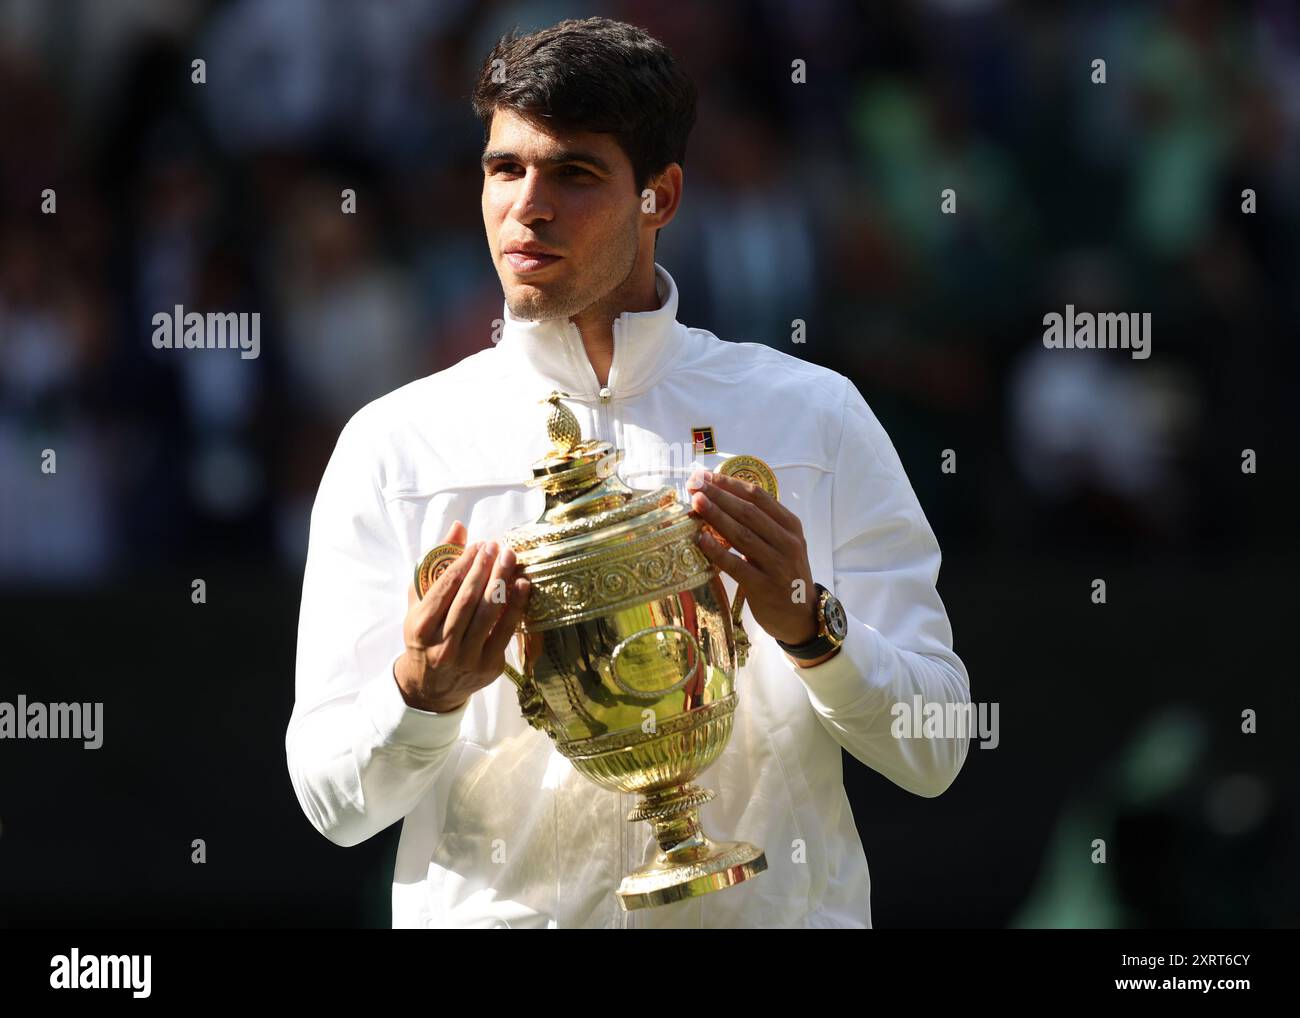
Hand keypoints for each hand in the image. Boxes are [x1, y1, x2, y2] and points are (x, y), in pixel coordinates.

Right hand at [394, 520, 530, 713]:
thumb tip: (459, 528)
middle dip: (485, 568)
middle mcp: (442, 644)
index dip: (464, 562)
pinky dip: (517, 606)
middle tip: (497, 546)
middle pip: (468, 598)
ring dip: (502, 581)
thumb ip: (437, 565)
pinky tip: (523, 584)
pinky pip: (506, 630)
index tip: (478, 545)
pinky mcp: (489, 666)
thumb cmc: (424, 638)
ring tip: (510, 558)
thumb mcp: (420, 604)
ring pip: (488, 613)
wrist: (430, 688)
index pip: (445, 588)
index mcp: (420, 627)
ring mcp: (467, 658)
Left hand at [687, 469, 818, 646]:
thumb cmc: (784, 573)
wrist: (801, 616)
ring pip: (742, 535)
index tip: (705, 476)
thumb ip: (760, 523)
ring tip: (696, 502)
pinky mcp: (764, 587)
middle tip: (694, 484)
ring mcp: (777, 565)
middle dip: (719, 495)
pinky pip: (737, 566)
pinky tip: (700, 539)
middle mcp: (787, 542)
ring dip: (717, 516)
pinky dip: (717, 552)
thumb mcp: (782, 543)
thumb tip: (720, 497)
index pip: (758, 496)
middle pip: (748, 512)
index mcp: (790, 525)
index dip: (730, 484)